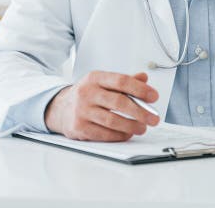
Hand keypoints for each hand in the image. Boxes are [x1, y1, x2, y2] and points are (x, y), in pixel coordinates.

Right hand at [44, 71, 159, 140]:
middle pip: (119, 102)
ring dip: (131, 126)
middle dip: (140, 111)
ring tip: (142, 127)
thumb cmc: (87, 95)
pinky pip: (104, 134)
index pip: (121, 81)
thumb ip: (124, 81)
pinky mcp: (79, 128)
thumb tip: (144, 78)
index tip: (154, 96)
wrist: (59, 108)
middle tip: (154, 118)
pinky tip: (127, 134)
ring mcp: (81, 111)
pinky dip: (119, 136)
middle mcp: (87, 93)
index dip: (140, 89)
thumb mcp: (102, 82)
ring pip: (112, 121)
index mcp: (95, 78)